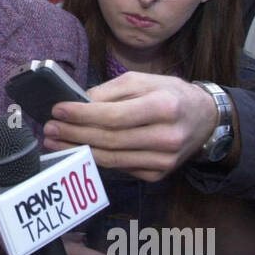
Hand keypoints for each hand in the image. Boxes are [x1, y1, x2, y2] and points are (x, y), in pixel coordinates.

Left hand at [42, 72, 218, 180]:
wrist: (204, 119)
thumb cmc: (169, 94)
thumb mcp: (142, 81)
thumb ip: (109, 92)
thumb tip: (76, 103)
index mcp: (164, 107)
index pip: (114, 116)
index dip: (82, 115)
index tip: (58, 110)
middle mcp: (167, 137)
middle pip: (110, 139)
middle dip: (74, 134)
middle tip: (49, 128)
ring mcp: (164, 160)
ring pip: (112, 159)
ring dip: (79, 151)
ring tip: (56, 142)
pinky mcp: (158, 174)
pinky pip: (121, 168)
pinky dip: (97, 160)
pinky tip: (79, 151)